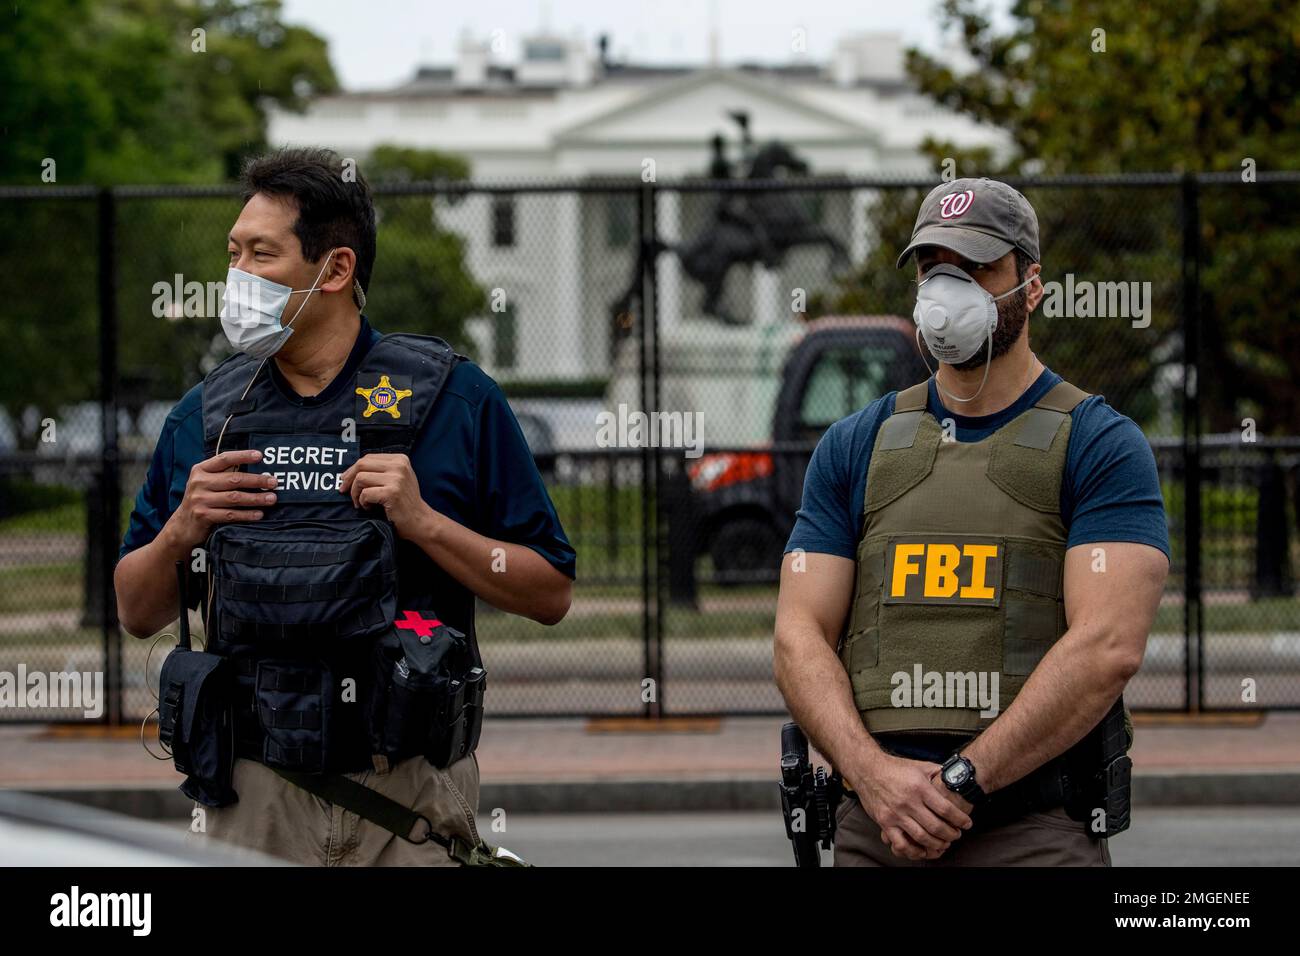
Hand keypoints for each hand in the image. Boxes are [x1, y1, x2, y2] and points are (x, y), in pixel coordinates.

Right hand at [168, 449, 276, 547]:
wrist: (183, 524)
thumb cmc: (203, 499)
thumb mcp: (207, 482)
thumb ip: (224, 473)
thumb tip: (257, 466)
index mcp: (201, 470)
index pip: (224, 458)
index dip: (243, 456)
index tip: (260, 456)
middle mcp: (199, 482)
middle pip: (233, 479)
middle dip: (256, 480)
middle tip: (274, 482)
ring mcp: (200, 500)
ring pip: (234, 498)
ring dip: (256, 498)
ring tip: (272, 498)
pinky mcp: (203, 515)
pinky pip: (230, 514)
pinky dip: (247, 514)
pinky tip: (259, 514)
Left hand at [337, 453, 429, 539]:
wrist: (420, 521)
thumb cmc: (404, 502)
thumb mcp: (398, 479)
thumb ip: (380, 471)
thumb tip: (350, 471)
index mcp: (400, 459)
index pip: (368, 458)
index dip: (353, 469)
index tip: (346, 480)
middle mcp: (399, 466)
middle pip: (361, 464)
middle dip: (348, 479)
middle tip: (344, 491)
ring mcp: (397, 479)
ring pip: (360, 478)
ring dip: (355, 493)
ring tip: (360, 502)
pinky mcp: (392, 493)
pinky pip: (365, 493)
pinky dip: (362, 502)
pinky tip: (369, 508)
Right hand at [849, 754, 972, 860]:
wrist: (867, 769)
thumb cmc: (895, 768)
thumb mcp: (920, 765)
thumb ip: (938, 772)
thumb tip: (955, 777)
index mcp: (919, 787)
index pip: (945, 809)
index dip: (960, 819)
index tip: (967, 824)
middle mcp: (908, 802)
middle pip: (936, 826)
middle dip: (951, 834)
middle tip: (957, 835)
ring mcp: (896, 814)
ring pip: (922, 837)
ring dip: (937, 844)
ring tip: (944, 843)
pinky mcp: (885, 822)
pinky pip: (901, 843)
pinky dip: (913, 851)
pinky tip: (922, 850)